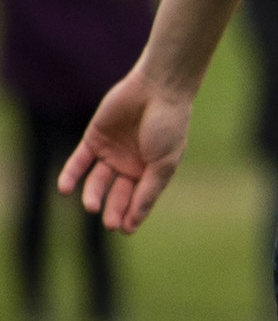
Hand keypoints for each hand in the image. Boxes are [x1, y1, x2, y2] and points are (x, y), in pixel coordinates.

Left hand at [60, 69, 191, 233]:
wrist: (157, 91)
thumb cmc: (169, 127)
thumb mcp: (164, 164)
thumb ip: (149, 190)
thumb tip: (135, 219)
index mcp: (151, 172)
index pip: (138, 199)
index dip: (132, 215)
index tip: (124, 229)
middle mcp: (130, 165)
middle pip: (117, 193)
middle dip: (113, 208)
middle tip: (109, 223)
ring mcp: (111, 152)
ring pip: (97, 180)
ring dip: (93, 195)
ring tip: (91, 206)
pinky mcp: (94, 139)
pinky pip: (79, 162)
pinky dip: (70, 175)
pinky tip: (64, 189)